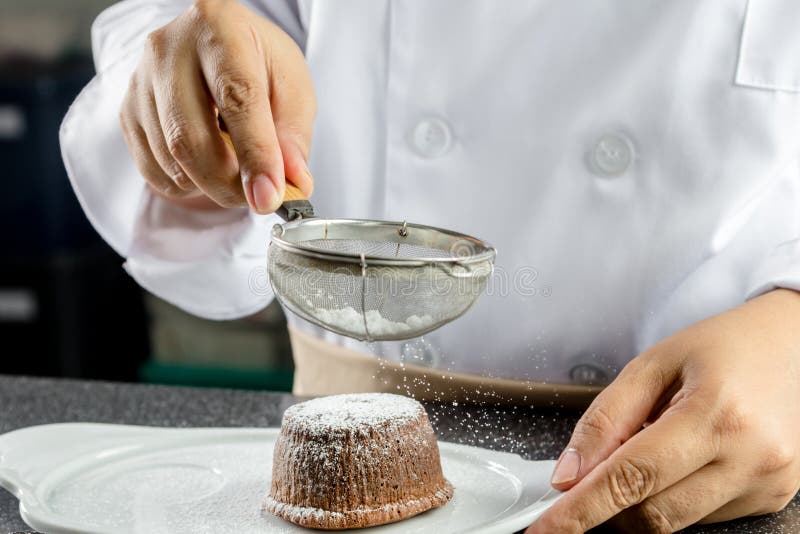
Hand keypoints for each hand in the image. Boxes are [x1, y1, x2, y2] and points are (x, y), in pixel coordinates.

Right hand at [119, 0, 314, 212]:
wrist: (216, 45)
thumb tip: (292, 184)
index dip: (255, 154)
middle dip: (228, 184)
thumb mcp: (292, 86)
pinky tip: (206, 165)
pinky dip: (185, 184)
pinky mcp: (127, 109)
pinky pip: (152, 170)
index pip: (237, 99)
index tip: (269, 198)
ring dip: (209, 186)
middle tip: (258, 198)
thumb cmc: (257, 63)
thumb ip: (293, 136)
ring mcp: (141, 80)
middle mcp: (170, 49)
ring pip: (170, 159)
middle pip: (190, 137)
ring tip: (237, 172)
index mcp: (221, 30)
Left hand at [527, 289, 799, 532]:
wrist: (789, 345)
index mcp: (717, 413)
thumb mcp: (651, 365)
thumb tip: (568, 476)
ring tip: (653, 445)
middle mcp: (751, 456)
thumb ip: (604, 420)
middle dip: (608, 504)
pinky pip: (702, 517)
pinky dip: (673, 496)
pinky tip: (682, 459)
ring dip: (642, 499)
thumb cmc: (720, 348)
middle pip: (652, 513)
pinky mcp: (772, 498)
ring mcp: (768, 483)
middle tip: (589, 476)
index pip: (633, 477)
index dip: (583, 509)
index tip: (549, 527)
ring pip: (675, 522)